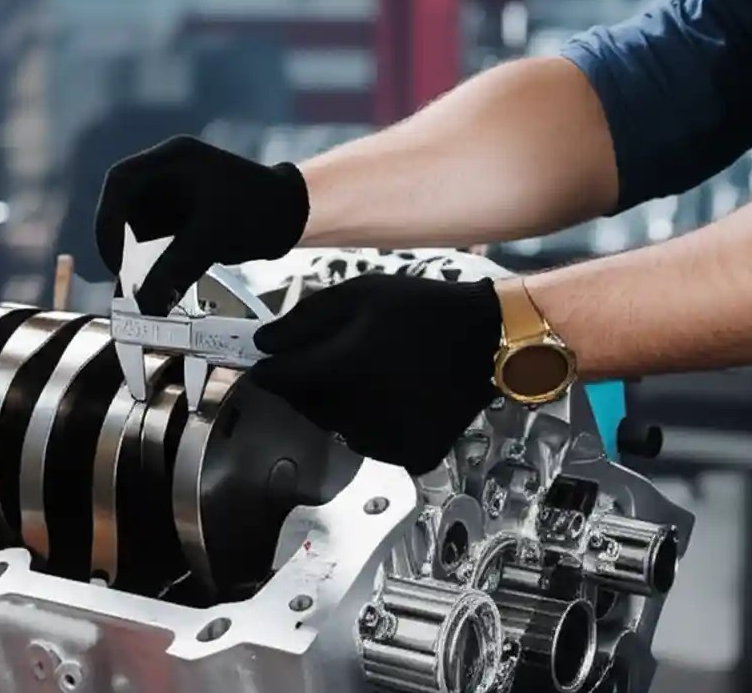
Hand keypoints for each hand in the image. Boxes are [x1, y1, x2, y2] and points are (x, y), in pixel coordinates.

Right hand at [95, 135, 309, 313]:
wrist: (295, 215)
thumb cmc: (262, 210)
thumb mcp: (214, 237)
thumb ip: (176, 269)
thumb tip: (146, 307)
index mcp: (174, 158)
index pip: (121, 181)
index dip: (107, 219)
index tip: (114, 257)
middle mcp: (168, 171)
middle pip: (124, 205)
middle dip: (119, 242)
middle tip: (122, 277)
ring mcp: (173, 193)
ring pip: (136, 225)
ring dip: (133, 256)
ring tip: (139, 287)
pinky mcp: (182, 216)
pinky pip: (154, 239)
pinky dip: (151, 262)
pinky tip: (156, 286)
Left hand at [249, 274, 502, 474]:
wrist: (489, 338)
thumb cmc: (420, 309)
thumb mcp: (360, 295)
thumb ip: (304, 320)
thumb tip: (261, 344)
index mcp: (343, 368)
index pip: (277, 380)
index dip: (268, 371)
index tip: (270, 364)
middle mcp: (360, 412)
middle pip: (305, 407)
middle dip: (309, 387)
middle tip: (341, 361)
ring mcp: (387, 441)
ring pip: (337, 428)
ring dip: (341, 408)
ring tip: (375, 377)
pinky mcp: (410, 456)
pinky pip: (373, 443)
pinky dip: (375, 427)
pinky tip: (397, 399)